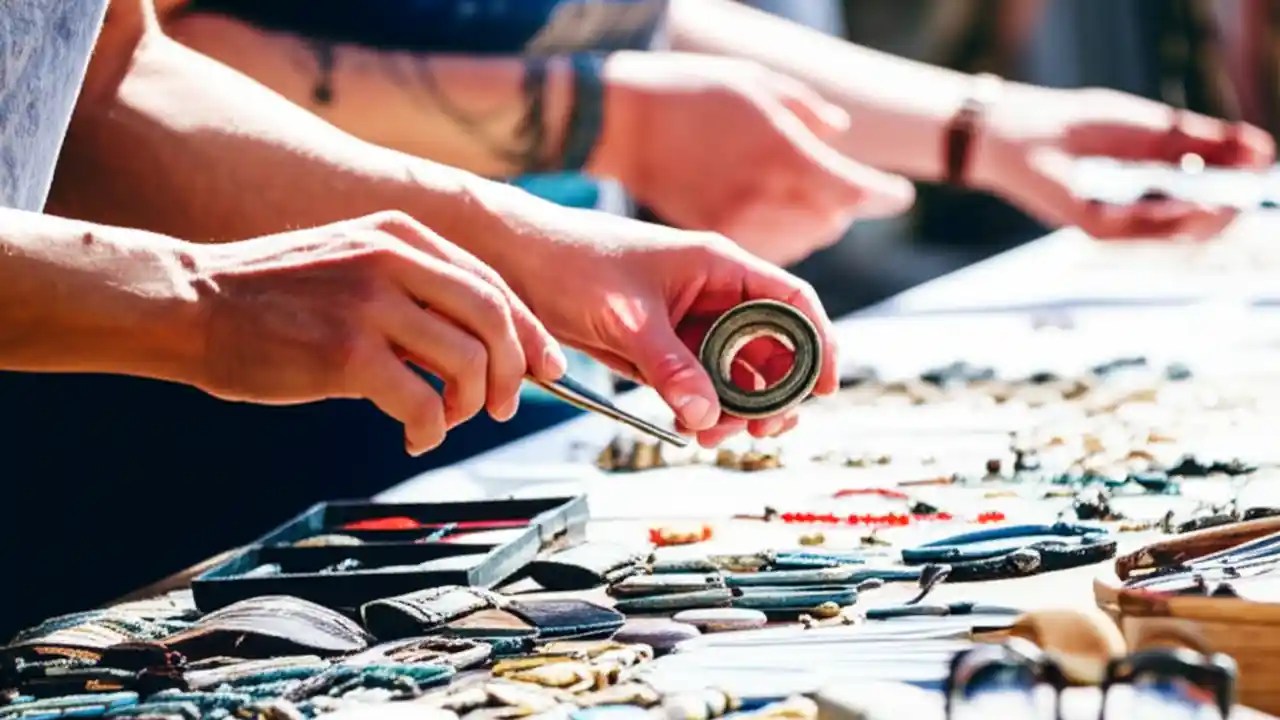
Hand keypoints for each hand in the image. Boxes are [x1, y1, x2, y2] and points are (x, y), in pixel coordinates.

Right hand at [188, 211, 565, 454]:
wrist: (191, 304)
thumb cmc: (273, 297)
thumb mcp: (354, 264)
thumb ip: (414, 291)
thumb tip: (480, 343)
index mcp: (401, 235)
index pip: (492, 284)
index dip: (530, 332)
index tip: (547, 367)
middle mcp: (393, 259)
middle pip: (495, 318)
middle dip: (515, 371)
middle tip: (506, 406)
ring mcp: (370, 303)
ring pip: (469, 360)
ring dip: (472, 404)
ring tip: (447, 420)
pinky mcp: (346, 352)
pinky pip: (422, 400)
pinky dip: (432, 429)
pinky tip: (416, 438)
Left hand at [475, 203, 839, 446]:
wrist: (518, 261)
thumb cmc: (573, 262)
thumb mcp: (627, 318)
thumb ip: (670, 366)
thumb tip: (705, 415)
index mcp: (720, 266)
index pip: (792, 302)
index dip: (818, 344)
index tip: (824, 387)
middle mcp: (714, 293)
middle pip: (771, 348)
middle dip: (772, 393)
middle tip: (759, 430)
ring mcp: (690, 321)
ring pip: (737, 372)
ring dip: (735, 408)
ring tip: (711, 436)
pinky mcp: (664, 346)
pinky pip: (701, 382)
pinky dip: (703, 407)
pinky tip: (689, 426)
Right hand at [590, 52, 914, 265]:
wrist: (626, 124)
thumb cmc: (692, 92)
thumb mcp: (757, 83)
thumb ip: (806, 110)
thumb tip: (838, 134)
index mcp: (784, 155)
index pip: (854, 191)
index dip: (884, 196)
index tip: (898, 196)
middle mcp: (767, 196)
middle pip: (833, 223)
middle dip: (843, 208)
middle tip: (844, 194)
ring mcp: (741, 222)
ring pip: (803, 242)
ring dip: (814, 226)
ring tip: (804, 203)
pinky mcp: (717, 236)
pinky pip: (768, 252)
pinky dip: (783, 238)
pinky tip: (772, 217)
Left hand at [975, 86, 1274, 239]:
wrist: (1019, 133)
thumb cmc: (1078, 123)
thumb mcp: (1148, 126)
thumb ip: (1197, 139)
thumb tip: (1256, 147)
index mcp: (1153, 181)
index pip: (1206, 191)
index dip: (1237, 183)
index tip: (1261, 164)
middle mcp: (1137, 207)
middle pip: (1196, 220)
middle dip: (1227, 208)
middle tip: (1250, 194)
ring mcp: (1116, 221)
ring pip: (1173, 231)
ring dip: (1205, 218)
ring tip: (1230, 203)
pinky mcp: (1094, 227)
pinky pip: (1141, 228)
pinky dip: (1169, 217)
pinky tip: (1192, 205)